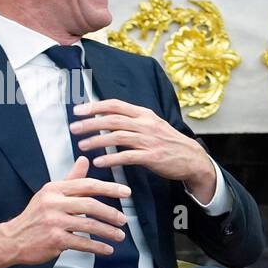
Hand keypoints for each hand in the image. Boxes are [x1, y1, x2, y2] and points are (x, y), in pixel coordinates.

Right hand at [0, 156, 129, 267]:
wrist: (12, 239)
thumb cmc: (36, 216)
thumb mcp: (51, 193)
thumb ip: (70, 179)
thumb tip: (84, 160)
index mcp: (54, 189)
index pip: (87, 185)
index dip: (109, 188)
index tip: (126, 192)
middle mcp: (53, 203)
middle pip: (90, 205)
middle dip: (111, 213)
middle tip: (124, 219)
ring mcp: (53, 222)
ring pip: (89, 225)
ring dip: (108, 232)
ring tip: (120, 236)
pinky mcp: (55, 239)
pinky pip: (82, 242)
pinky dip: (97, 247)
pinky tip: (107, 249)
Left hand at [69, 98, 215, 202]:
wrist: (192, 158)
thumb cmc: (170, 143)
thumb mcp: (154, 125)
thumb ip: (133, 121)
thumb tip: (108, 118)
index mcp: (145, 115)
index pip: (116, 105)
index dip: (95, 106)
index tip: (78, 110)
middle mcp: (146, 125)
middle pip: (113, 119)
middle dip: (90, 123)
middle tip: (74, 128)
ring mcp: (149, 141)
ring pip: (117, 137)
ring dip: (97, 141)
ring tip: (82, 145)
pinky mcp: (152, 157)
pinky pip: (127, 156)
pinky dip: (111, 159)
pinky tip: (100, 162)